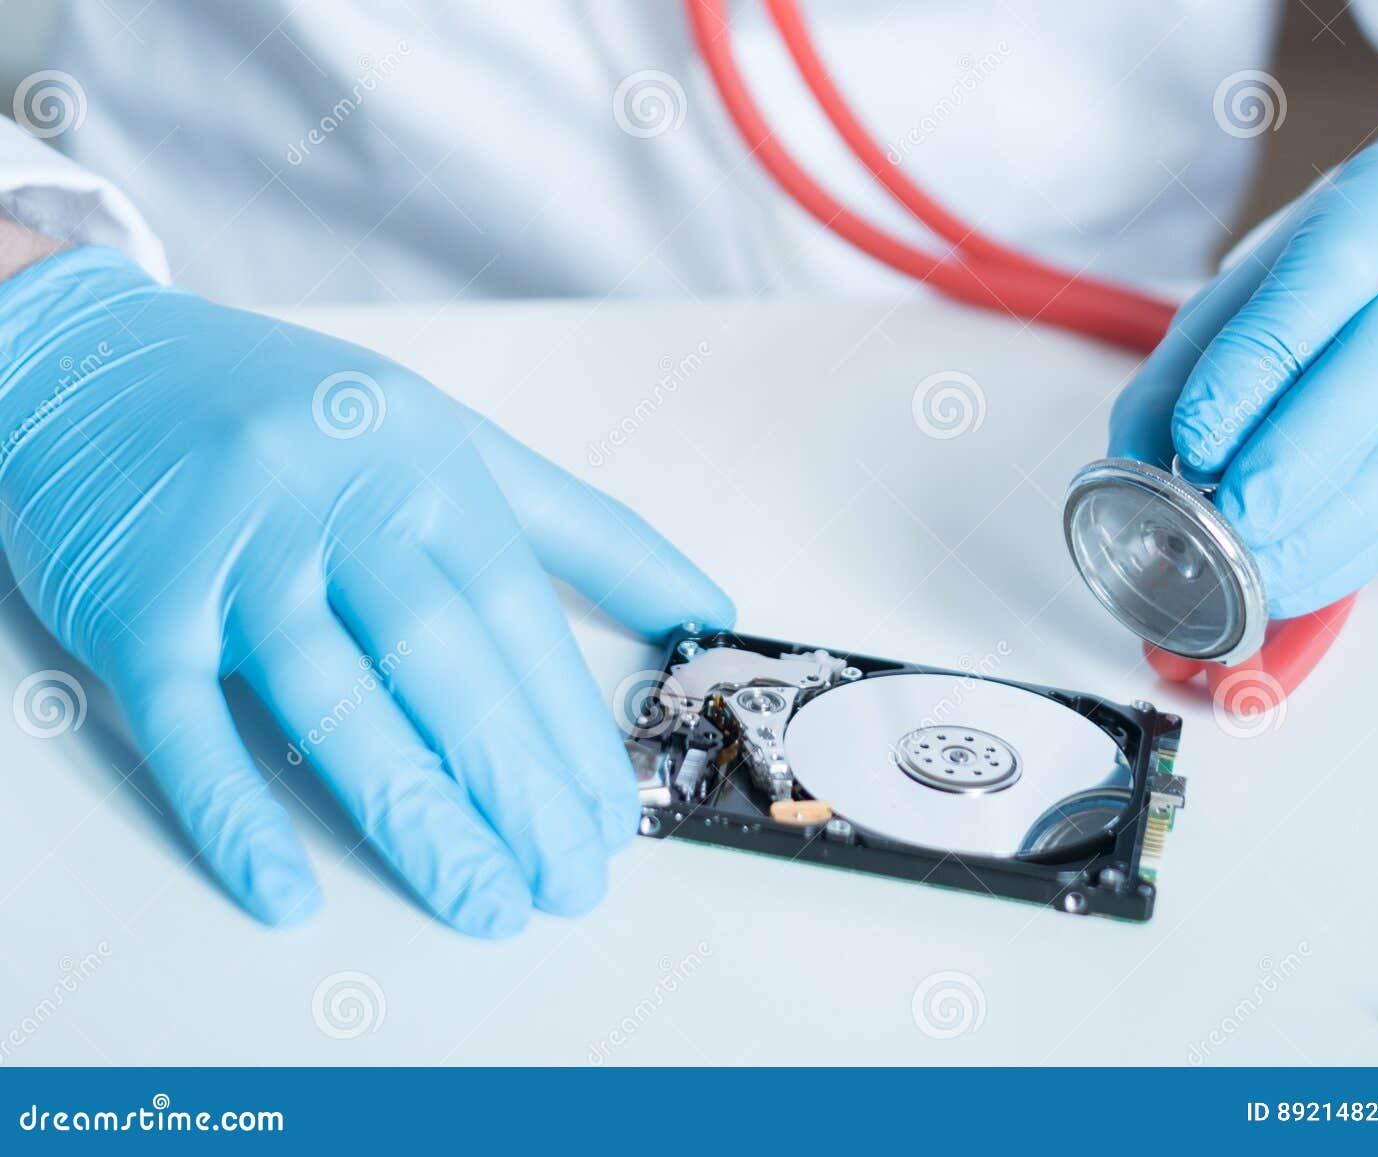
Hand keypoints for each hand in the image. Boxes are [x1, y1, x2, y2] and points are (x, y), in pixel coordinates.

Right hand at [0, 245, 732, 934]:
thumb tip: (704, 607)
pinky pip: (185, 722)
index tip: (613, 818)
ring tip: (483, 904)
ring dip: (412, 816)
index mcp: (426, 464)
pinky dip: (234, 813)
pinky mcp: (132, 605)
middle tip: (569, 885)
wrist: (91, 358)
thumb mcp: (452, 440)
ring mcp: (229, 554)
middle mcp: (334, 503)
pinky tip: (289, 894)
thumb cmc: (296, 415)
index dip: (571, 725)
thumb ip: (583, 528)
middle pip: (442, 662)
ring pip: (332, 698)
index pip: (518, 615)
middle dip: (516, 786)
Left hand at [1109, 131, 1377, 616]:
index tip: (1196, 442)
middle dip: (1305, 458)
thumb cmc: (1348, 284)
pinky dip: (1371, 548)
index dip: (1256, 367)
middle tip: (1235, 520)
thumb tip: (1138, 462)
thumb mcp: (1254, 293)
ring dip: (1337, 526)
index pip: (1327, 275)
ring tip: (1258, 567)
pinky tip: (1310, 568)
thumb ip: (1186, 367)